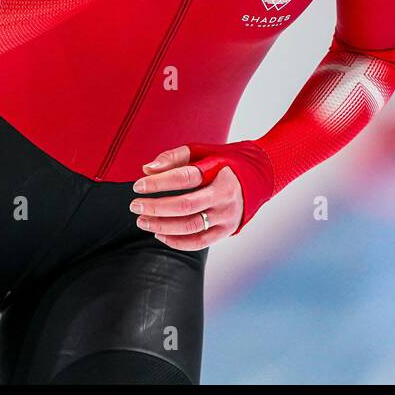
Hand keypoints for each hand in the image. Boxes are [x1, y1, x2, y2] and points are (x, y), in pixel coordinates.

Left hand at [130, 144, 244, 248]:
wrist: (259, 176)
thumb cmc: (224, 162)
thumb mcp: (203, 151)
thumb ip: (174, 157)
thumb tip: (147, 169)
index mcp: (218, 171)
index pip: (184, 178)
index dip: (158, 182)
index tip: (138, 185)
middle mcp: (225, 195)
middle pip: (184, 205)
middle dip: (155, 207)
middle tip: (134, 205)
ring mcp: (227, 215)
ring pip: (189, 226)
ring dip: (161, 225)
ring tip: (142, 220)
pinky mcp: (227, 230)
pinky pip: (199, 242)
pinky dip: (176, 241)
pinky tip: (160, 234)